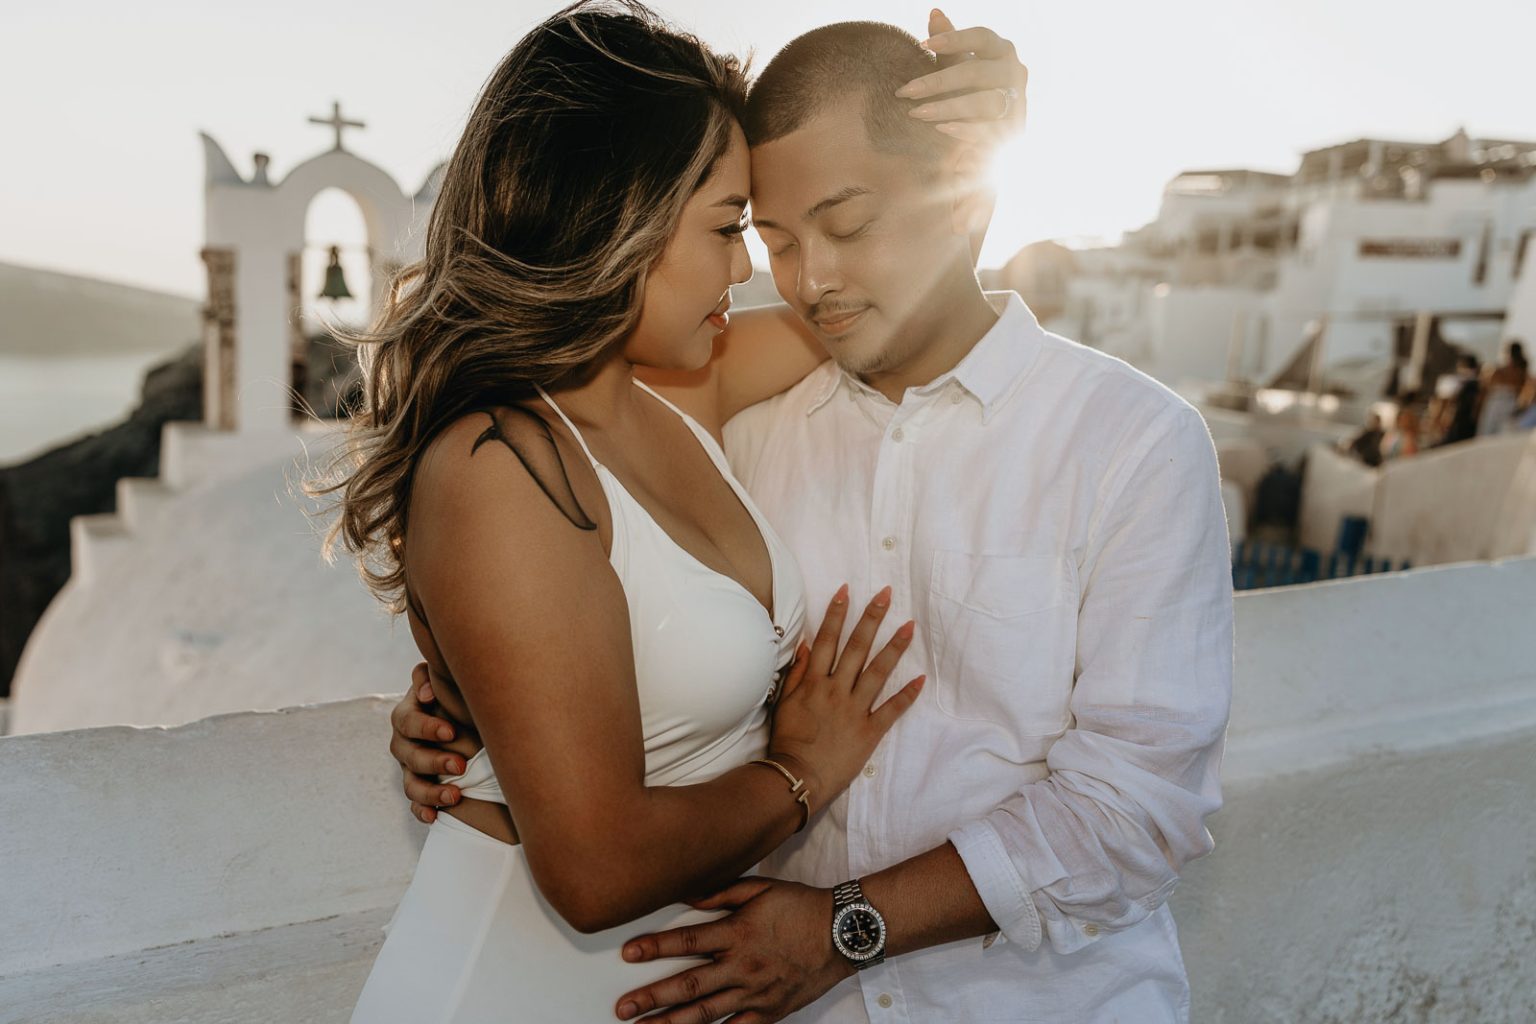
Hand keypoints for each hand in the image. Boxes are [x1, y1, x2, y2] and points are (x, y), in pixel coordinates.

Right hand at [389, 663, 482, 822]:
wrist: (460, 717)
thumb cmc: (452, 696)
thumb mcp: (442, 683)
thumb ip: (430, 678)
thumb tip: (428, 693)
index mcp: (407, 716)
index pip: (408, 722)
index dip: (426, 728)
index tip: (451, 732)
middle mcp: (404, 744)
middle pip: (410, 756)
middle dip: (434, 762)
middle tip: (461, 766)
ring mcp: (409, 768)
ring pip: (411, 784)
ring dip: (431, 792)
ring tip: (456, 795)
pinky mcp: (419, 788)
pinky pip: (415, 804)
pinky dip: (423, 811)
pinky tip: (435, 817)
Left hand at [616, 878, 848, 1022]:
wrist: (844, 932)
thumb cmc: (801, 906)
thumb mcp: (761, 888)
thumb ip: (721, 892)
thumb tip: (687, 897)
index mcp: (737, 932)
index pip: (687, 941)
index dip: (655, 947)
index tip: (628, 953)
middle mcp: (742, 966)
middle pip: (688, 985)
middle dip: (651, 997)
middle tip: (623, 1008)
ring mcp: (756, 993)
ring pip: (706, 1013)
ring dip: (672, 1023)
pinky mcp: (770, 1012)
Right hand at [767, 585, 924, 813]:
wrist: (796, 776)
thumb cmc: (787, 741)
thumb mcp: (783, 703)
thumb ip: (795, 674)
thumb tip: (806, 645)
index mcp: (814, 682)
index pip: (827, 640)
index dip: (836, 614)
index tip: (846, 591)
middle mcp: (836, 690)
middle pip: (856, 647)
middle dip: (871, 618)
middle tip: (886, 594)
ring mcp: (855, 710)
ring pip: (878, 672)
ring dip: (895, 647)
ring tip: (909, 625)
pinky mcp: (869, 731)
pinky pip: (891, 710)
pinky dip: (907, 695)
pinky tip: (921, 678)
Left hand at [898, 8, 1028, 146]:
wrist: (994, 133)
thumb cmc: (973, 91)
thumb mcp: (960, 66)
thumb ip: (950, 44)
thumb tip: (934, 13)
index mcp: (1002, 51)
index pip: (981, 37)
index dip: (954, 38)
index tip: (921, 44)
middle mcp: (1014, 73)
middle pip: (976, 72)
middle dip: (938, 81)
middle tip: (905, 91)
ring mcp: (1017, 102)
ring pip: (984, 102)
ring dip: (948, 107)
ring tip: (918, 113)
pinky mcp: (1014, 130)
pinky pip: (989, 129)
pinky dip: (965, 129)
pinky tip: (941, 129)